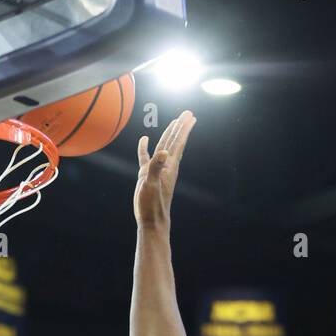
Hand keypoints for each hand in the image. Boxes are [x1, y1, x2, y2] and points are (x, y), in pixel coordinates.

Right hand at [134, 111, 195, 226]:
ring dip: (169, 135)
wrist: (152, 221)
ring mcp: (157, 170)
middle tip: (187, 114)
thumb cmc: (152, 205)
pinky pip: (146, 157)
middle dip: (180, 127)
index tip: (190, 116)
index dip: (183, 128)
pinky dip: (145, 148)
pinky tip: (144, 139)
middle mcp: (165, 166)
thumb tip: (163, 152)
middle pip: (174, 141)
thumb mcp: (152, 185)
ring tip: (174, 123)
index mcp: (168, 166)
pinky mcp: (147, 176)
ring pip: (164, 147)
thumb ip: (156, 167)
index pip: (178, 142)